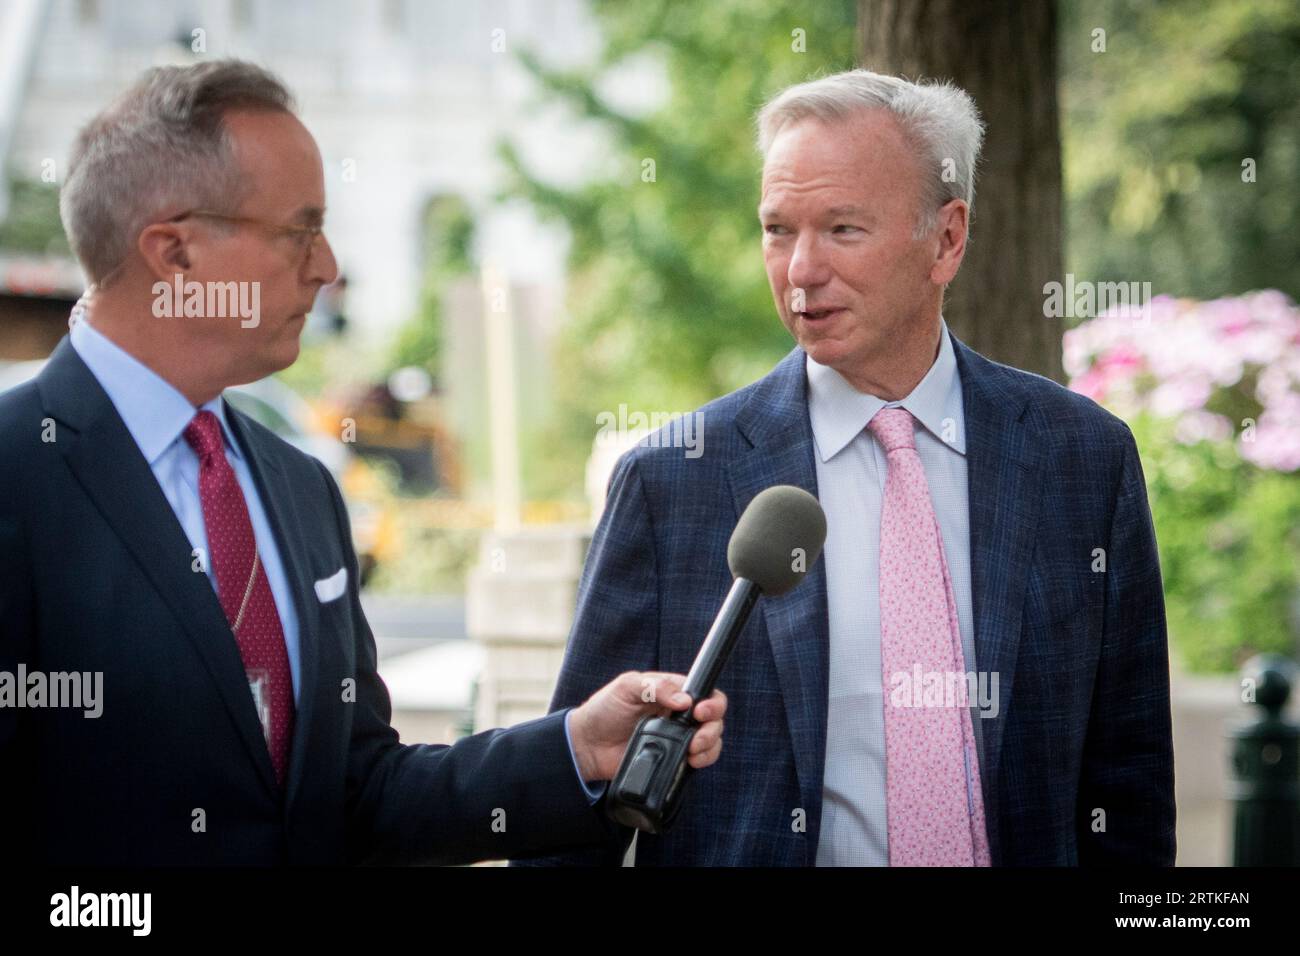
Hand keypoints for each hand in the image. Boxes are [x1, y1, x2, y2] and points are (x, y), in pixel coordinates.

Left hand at [568, 672, 726, 781]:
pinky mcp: (673, 759)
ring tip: (693, 752)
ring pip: (711, 740)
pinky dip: (702, 761)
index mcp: (672, 692)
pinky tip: (691, 762)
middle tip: (696, 739)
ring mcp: (678, 738)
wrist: (588, 745)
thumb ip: (656, 686)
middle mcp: (679, 715)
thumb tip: (684, 700)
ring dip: (709, 746)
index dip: (712, 702)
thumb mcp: (626, 687)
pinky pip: (699, 760)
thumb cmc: (604, 709)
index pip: (705, 693)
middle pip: (714, 719)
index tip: (701, 712)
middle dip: (711, 728)